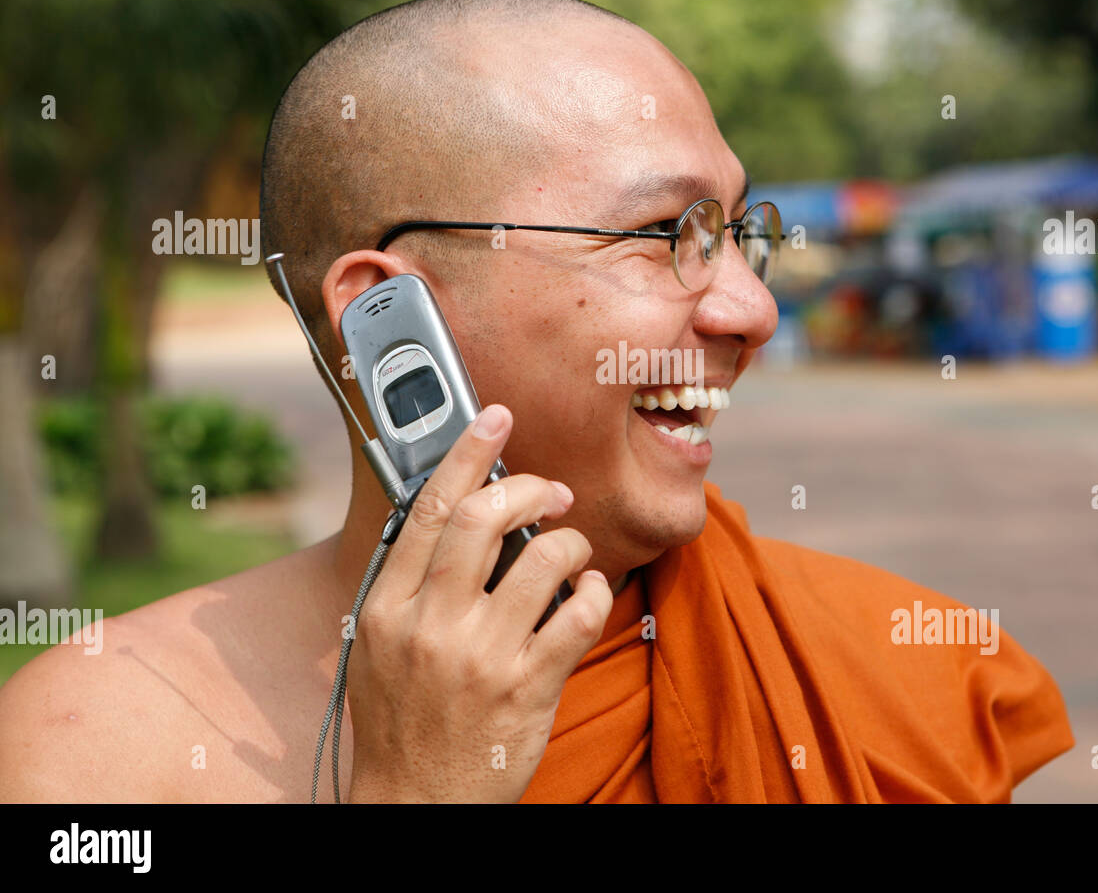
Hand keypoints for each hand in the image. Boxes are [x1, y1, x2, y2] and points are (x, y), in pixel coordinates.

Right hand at [344, 404, 611, 801]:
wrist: (415, 805)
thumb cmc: (401, 719)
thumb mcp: (378, 646)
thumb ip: (409, 582)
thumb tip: (452, 514)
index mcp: (387, 607)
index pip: (429, 508)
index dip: (467, 452)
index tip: (495, 417)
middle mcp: (431, 626)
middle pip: (486, 518)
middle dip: (530, 487)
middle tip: (552, 492)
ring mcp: (482, 657)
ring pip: (545, 557)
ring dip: (570, 542)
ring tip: (570, 553)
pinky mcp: (529, 687)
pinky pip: (578, 613)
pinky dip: (594, 591)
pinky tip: (587, 595)